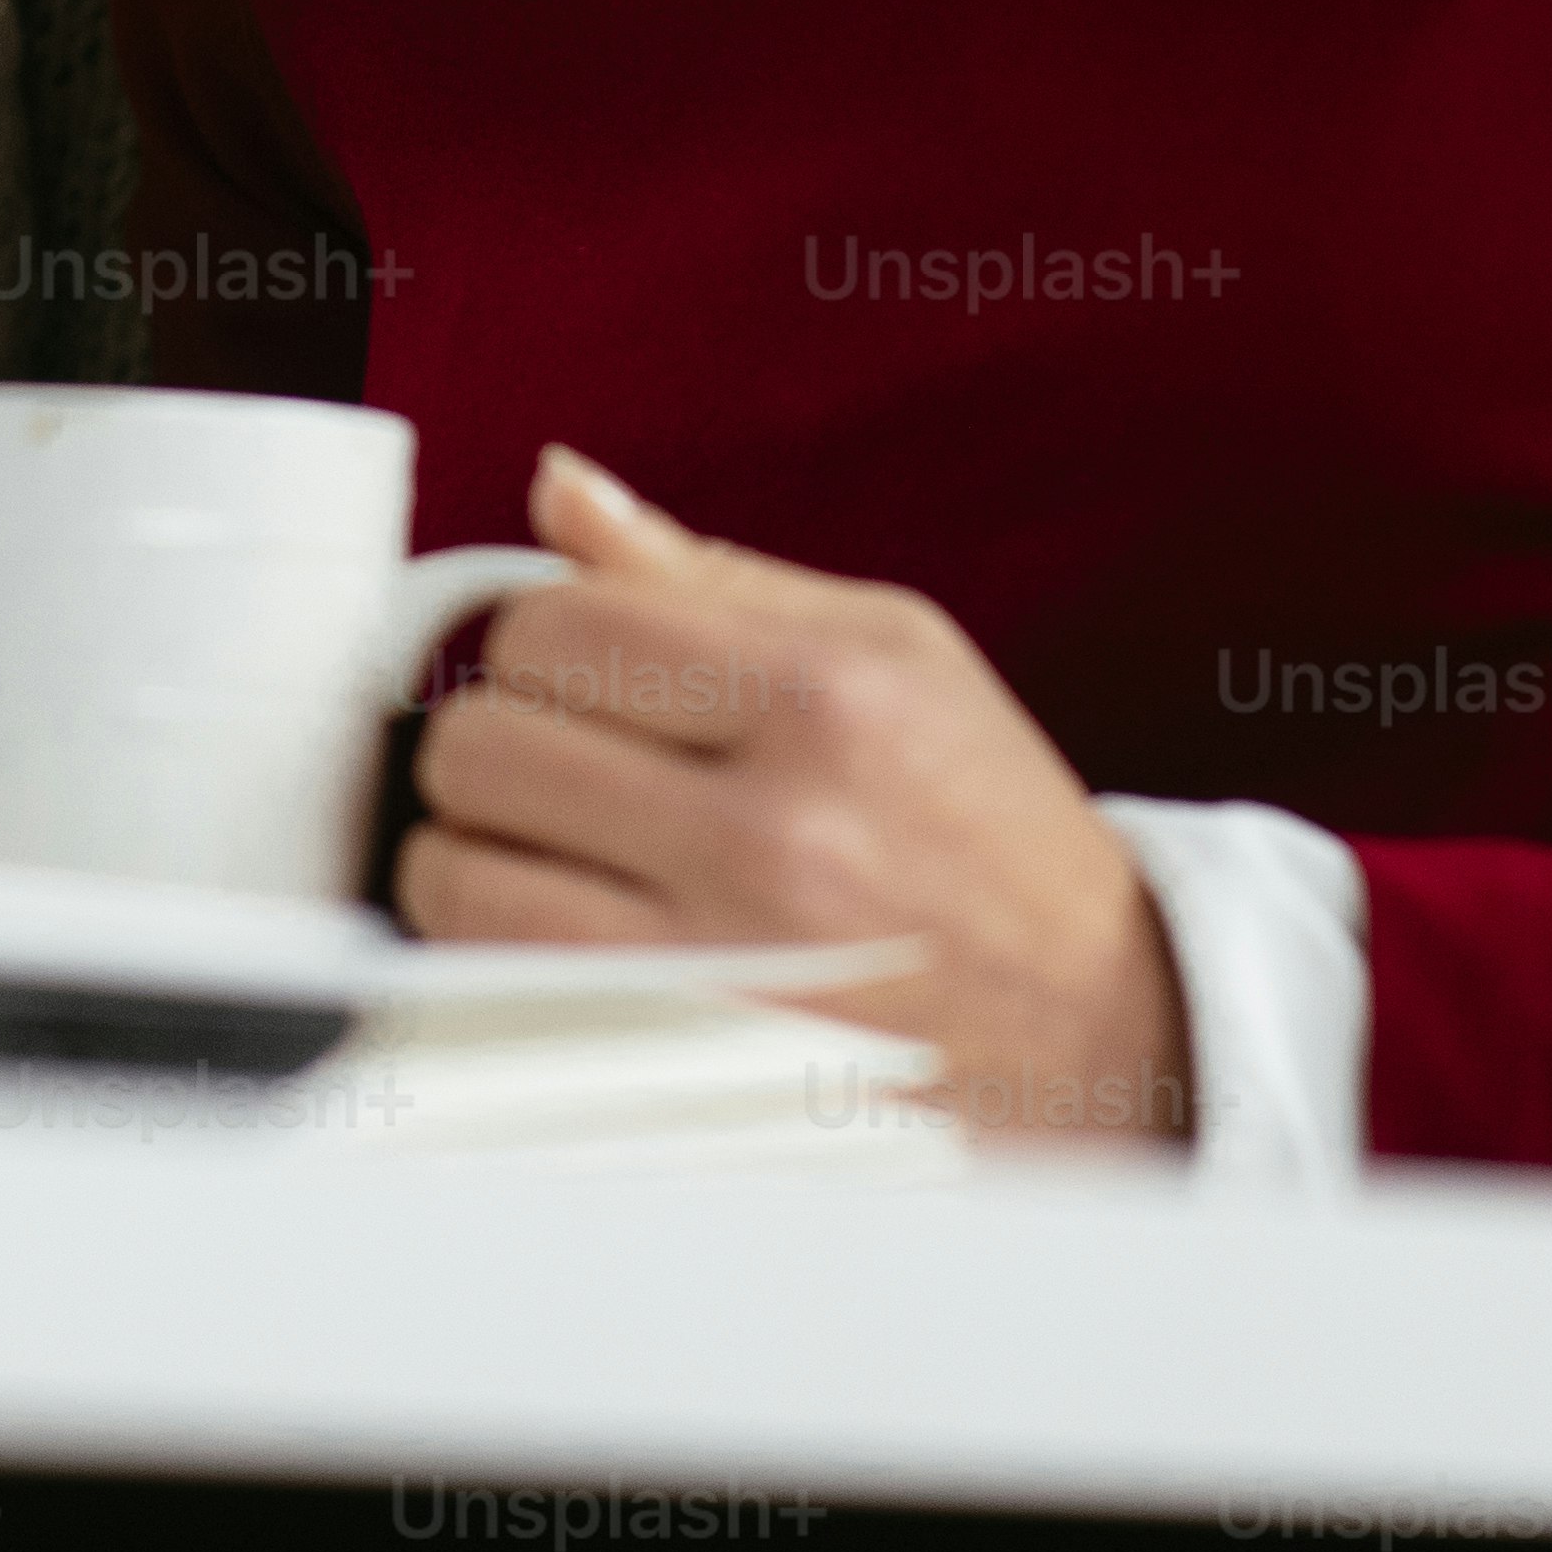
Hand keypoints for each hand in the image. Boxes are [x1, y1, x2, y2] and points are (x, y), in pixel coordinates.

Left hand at [399, 444, 1195, 1158]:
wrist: (1095, 1017)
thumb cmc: (984, 819)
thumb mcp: (888, 651)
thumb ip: (704, 573)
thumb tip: (558, 487)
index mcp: (824, 698)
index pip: (553, 625)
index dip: (537, 640)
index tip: (573, 672)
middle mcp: (776, 832)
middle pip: (483, 747)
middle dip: (496, 741)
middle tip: (558, 762)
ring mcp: (726, 964)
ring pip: (456, 876)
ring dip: (470, 854)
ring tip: (544, 848)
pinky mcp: (691, 1064)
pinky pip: (495, 987)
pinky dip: (485, 951)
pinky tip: (550, 926)